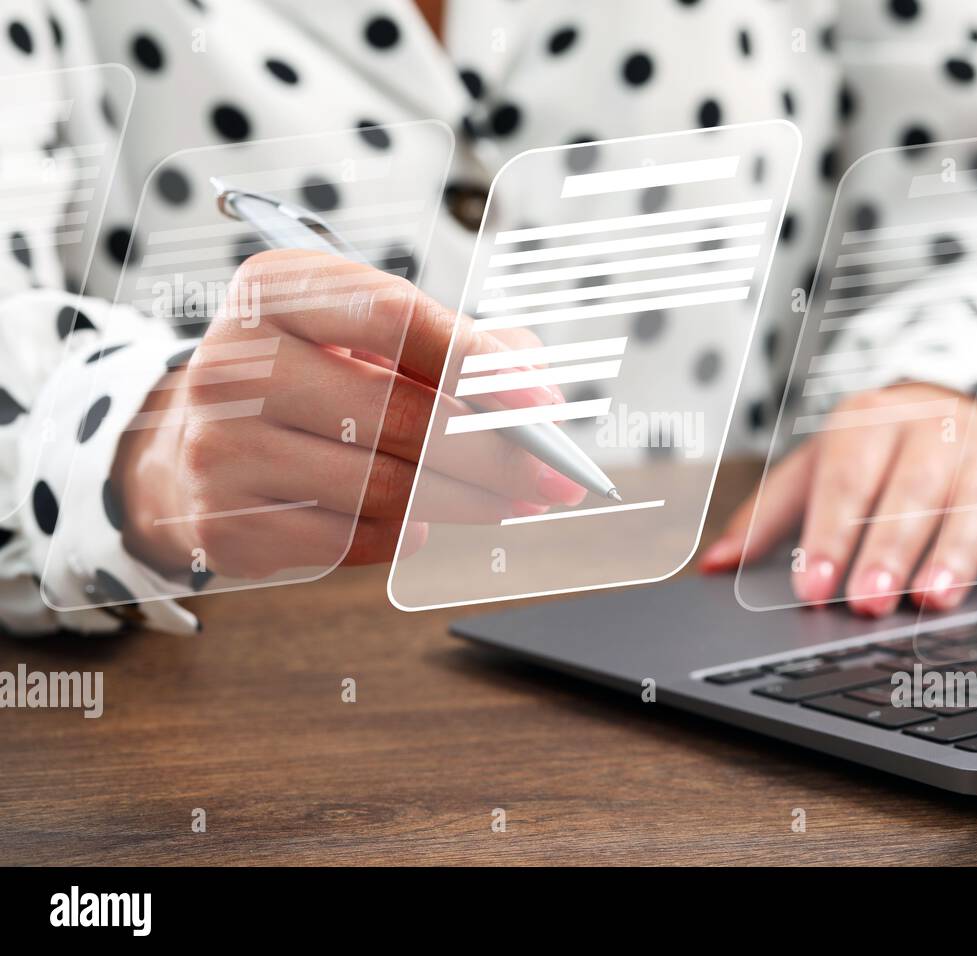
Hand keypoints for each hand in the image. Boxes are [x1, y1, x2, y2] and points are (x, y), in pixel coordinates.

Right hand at [112, 250, 586, 578]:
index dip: (480, 363)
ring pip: (384, 487)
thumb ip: (466, 349)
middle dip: (497, 455)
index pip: (394, 316)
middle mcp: (233, 362)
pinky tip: (420, 519)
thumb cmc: (316, 383)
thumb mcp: (377, 339)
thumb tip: (539, 398)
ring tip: (507, 502)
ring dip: (467, 502)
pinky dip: (404, 535)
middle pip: (400, 413)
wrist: (198, 448)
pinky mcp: (223, 524)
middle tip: (553, 479)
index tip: (544, 406)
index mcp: (275, 289)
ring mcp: (219, 448)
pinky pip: (350, 540)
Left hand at [700, 383, 976, 613]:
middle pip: (907, 493)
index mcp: (864, 422)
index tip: (813, 586)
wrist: (949, 398)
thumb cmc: (871, 449)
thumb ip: (764, 519)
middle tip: (869, 603)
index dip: (830, 535)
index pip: (845, 480)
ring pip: (971, 501)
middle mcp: (926, 429)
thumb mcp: (813, 469)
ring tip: (934, 600)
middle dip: (888, 551)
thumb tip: (712, 565)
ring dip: (955, 553)